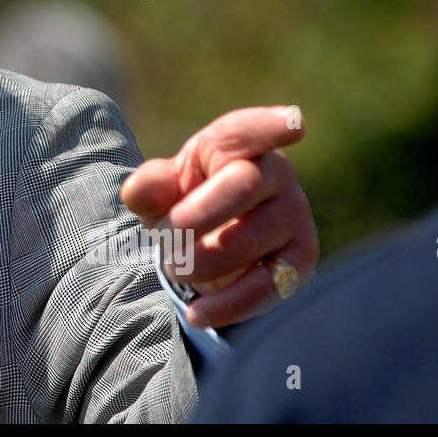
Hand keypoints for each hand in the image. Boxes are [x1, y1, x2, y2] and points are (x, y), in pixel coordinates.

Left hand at [120, 106, 318, 328]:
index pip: (253, 129)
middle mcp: (274, 174)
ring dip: (199, 261)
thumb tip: (138, 190)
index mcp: (237, 145)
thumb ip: (147, 186)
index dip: (271, 125)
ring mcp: (293, 217)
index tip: (292, 124)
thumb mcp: (159, 189)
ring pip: (246, 241)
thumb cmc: (185, 201)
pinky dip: (226, 305)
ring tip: (175, 266)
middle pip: (241, 187)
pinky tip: (197, 312)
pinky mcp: (299, 261)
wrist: (209, 243)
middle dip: (192, 218)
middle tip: (165, 239)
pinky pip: (265, 287)